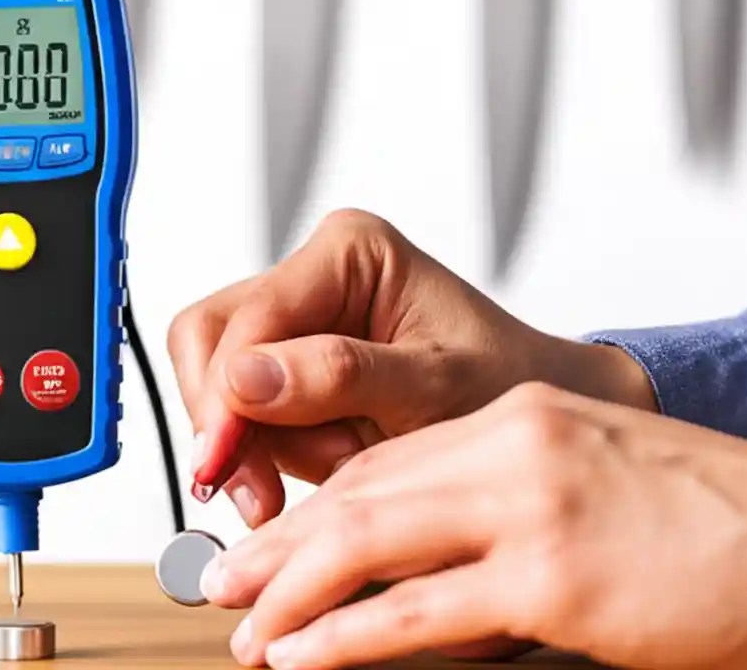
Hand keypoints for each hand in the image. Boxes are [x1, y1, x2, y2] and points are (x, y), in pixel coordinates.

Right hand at [167, 209, 654, 526]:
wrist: (535, 433)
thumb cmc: (509, 391)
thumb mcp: (437, 388)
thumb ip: (342, 376)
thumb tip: (244, 379)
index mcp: (350, 253)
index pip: (247, 319)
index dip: (224, 395)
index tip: (220, 462)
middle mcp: (314, 277)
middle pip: (212, 341)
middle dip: (226, 422)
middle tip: (256, 493)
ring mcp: (298, 325)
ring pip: (219, 383)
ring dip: (258, 445)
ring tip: (339, 467)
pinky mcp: (291, 371)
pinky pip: (243, 414)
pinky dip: (271, 454)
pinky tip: (327, 469)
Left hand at [203, 383, 746, 669]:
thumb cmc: (708, 515)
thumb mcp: (586, 474)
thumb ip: (499, 496)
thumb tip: (416, 550)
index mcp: (515, 417)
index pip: (382, 462)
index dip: (312, 507)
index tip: (269, 544)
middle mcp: (510, 448)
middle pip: (357, 494)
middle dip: (277, 547)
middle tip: (222, 585)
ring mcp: (529, 509)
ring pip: (367, 542)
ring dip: (290, 592)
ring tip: (245, 631)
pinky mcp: (553, 576)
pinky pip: (418, 609)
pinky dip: (346, 635)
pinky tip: (303, 655)